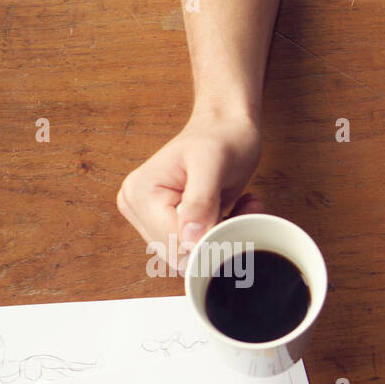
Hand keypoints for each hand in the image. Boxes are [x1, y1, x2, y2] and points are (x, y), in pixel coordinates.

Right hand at [116, 110, 263, 274]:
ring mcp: (154, 219)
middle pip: (181, 255)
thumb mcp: (213, 164)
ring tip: (242, 208)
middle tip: (245, 212)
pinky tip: (238, 211)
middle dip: (218, 241)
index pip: (173, 244)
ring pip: (193, 255)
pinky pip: (199, 248)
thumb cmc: (222, 138)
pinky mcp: (172, 224)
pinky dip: (224, 235)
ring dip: (224, 238)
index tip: (238, 222)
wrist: (228, 127)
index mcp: (140, 195)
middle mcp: (139, 210)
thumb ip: (200, 201)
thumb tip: (189, 240)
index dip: (210, 242)